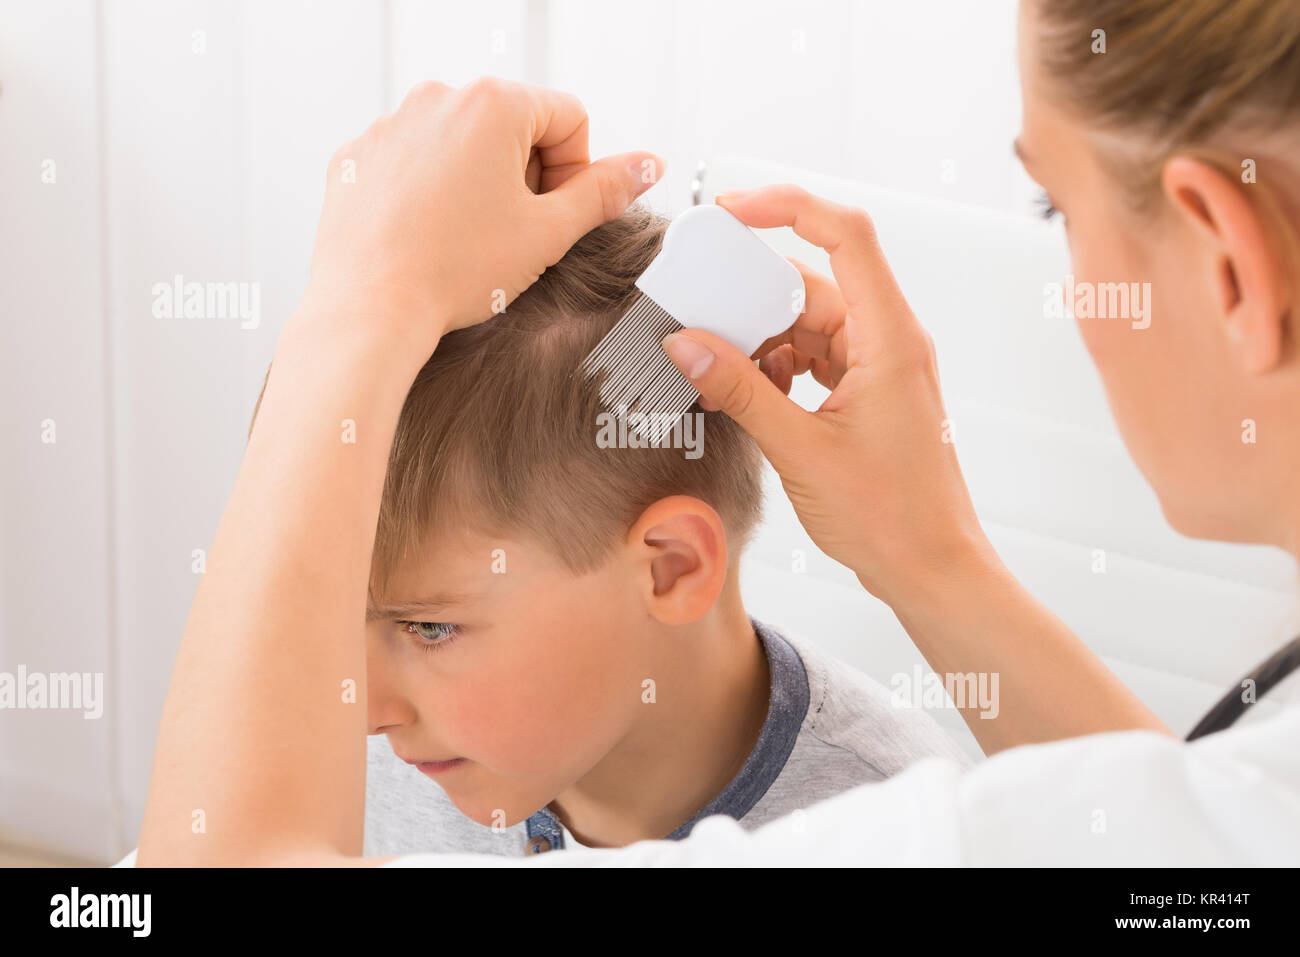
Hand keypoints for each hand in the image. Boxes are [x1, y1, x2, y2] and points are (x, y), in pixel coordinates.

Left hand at [300, 77, 663, 352]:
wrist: (370, 309)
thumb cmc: (454, 271)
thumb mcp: (548, 233)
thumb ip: (605, 192)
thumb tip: (647, 165)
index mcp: (493, 105)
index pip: (569, 118)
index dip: (574, 173)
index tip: (551, 215)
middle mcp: (438, 98)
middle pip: (514, 127)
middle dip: (525, 176)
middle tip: (513, 233)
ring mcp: (392, 124)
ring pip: (462, 144)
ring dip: (478, 184)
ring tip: (467, 239)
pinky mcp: (359, 155)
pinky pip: (414, 162)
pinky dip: (429, 193)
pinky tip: (429, 236)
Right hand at [662, 185, 994, 606]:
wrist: (931, 570)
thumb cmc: (890, 516)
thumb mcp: (800, 450)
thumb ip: (741, 391)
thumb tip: (685, 344)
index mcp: (890, 338)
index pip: (845, 234)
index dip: (786, 207)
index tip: (728, 211)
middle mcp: (890, 341)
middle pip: (814, 281)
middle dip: (752, 293)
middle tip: (697, 307)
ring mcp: (879, 367)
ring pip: (808, 323)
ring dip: (759, 339)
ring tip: (711, 367)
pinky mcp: (866, 394)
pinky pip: (813, 357)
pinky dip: (775, 368)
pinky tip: (741, 393)